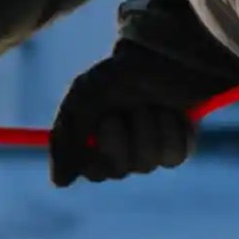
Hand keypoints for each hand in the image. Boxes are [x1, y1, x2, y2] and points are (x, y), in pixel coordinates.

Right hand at [50, 42, 200, 186]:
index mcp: (92, 147)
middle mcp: (120, 155)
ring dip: (147, 128)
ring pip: (147, 164)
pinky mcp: (178, 147)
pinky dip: (172, 131)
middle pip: (120, 170)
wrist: (159, 54)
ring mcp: (150, 153)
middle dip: (122, 135)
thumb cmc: (115, 76)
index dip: (100, 149)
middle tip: (123, 109)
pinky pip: (173, 157)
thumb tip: (59, 183)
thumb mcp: (80, 102)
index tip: (105, 119)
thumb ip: (65, 143)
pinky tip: (170, 111)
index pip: (94, 171)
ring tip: (149, 104)